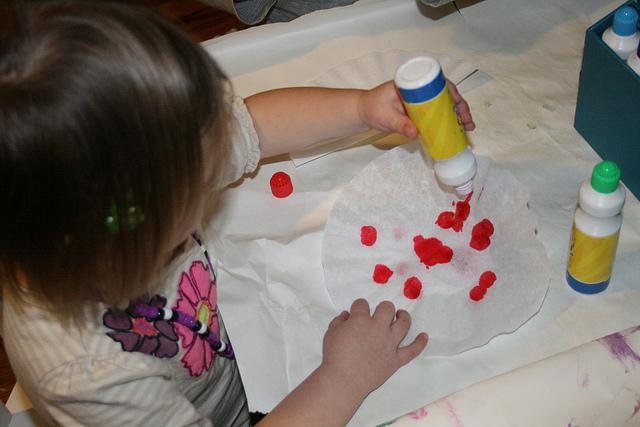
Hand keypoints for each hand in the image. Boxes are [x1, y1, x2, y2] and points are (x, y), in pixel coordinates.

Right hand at [320, 299, 427, 396]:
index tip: (357, 312)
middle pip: (387, 308)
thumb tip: (346, 315)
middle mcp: (378, 328)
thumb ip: (339, 321)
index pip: (362, 304)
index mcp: (361, 320)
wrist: (343, 380)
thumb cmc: (334, 356)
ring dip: (403, 316)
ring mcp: (389, 343)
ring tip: (400, 315)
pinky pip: (412, 350)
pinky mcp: (396, 359)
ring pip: (403, 324)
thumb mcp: (331, 333)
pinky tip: (424, 336)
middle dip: (383, 308)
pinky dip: (420, 343)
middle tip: (379, 313)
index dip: (359, 306)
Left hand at [357, 80, 474, 137]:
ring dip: (457, 115)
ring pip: (445, 105)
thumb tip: (416, 132)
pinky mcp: (421, 111)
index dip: (451, 92)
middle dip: (460, 106)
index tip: (458, 102)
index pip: (437, 83)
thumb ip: (398, 123)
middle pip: (446, 95)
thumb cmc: (372, 108)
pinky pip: (438, 114)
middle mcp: (420, 90)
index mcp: (412, 83)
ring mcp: (422, 101)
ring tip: (468, 128)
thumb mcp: (384, 116)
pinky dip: (448, 122)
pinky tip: (457, 131)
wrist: (364, 112)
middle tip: (467, 121)